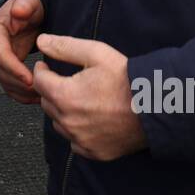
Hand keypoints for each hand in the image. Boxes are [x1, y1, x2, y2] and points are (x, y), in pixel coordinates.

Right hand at [0, 0, 44, 103]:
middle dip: (20, 84)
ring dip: (22, 92)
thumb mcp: (29, 0)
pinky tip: (35, 97)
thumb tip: (18, 11)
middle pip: (2, 72)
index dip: (14, 69)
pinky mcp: (6, 67)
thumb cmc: (28, 5)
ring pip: (5, 82)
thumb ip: (24, 4)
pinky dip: (21, 94)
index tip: (30, 79)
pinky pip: (10, 85)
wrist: (28, 10)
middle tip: (40, 90)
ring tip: (41, 95)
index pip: (0, 55)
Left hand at [31, 33, 146, 160]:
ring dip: (63, 111)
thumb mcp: (97, 54)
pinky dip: (77, 131)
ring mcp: (80, 139)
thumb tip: (41, 42)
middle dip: (52, 90)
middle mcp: (68, 121)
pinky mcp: (93, 152)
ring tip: (80, 99)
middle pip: (46, 103)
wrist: (156, 107)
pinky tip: (90, 120)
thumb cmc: (127, 78)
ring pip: (58, 123)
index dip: (41, 71)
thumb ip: (64, 47)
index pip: (38, 82)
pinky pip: (74, 141)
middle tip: (66, 81)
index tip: (46, 66)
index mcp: (65, 96)